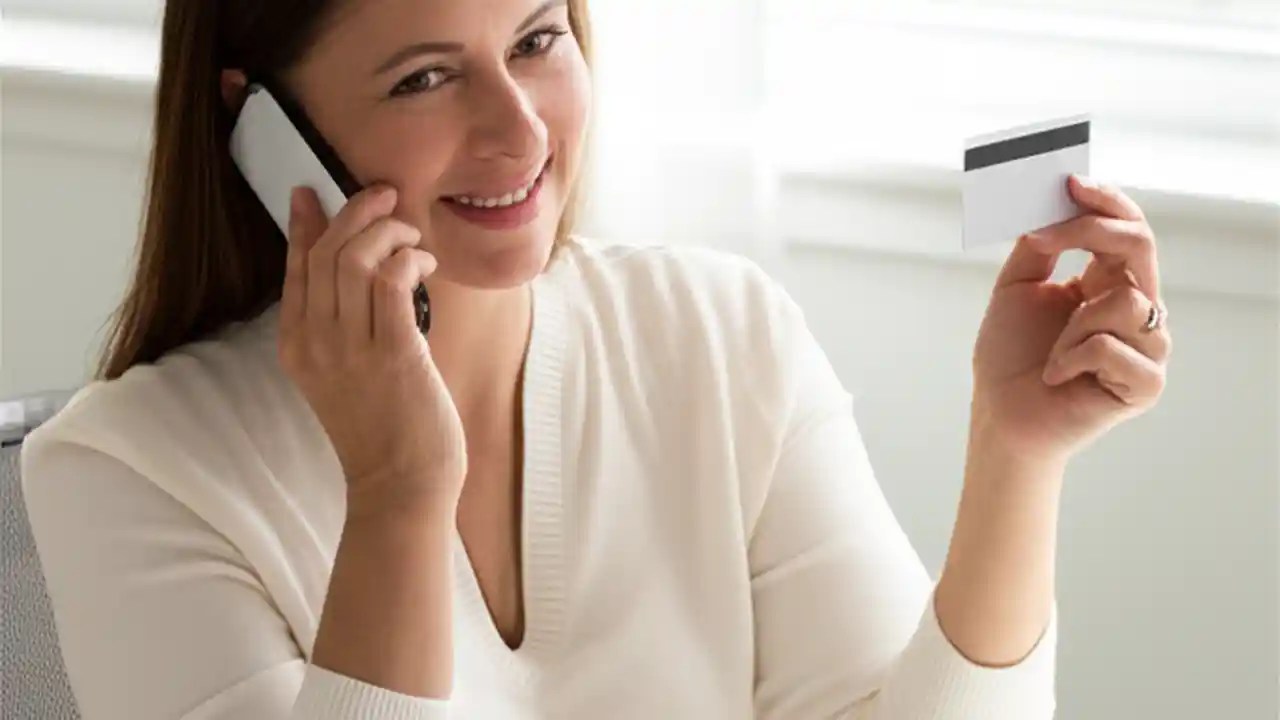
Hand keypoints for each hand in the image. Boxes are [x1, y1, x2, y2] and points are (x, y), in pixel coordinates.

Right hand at [279, 185, 466, 514]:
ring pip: (354, 259)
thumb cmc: (385, 429)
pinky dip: (408, 259)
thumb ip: (342, 327)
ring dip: (387, 232)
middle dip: (353, 212)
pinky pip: (391, 283)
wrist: (401, 486)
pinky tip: (425, 263)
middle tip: (385, 197)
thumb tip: (364, 274)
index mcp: (296, 347)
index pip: (295, 268)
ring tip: (411, 236)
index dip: (304, 224)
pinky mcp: (393, 354)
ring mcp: (350, 350)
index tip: (312, 191)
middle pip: (323, 253)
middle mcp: (316, 344)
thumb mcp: (345, 374)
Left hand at [970, 174, 1172, 462]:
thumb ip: (1036, 247)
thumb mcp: (1015, 289)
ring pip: (1125, 301)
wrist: (1001, 417)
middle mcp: (1137, 308)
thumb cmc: (1009, 358)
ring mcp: (1148, 347)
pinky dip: (1071, 358)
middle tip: (1049, 231)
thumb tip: (1049, 207)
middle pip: (1141, 247)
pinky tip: (1057, 376)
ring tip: (1053, 354)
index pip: (1126, 229)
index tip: (1070, 181)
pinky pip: (1113, 346)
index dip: (1105, 201)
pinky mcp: (1146, 384)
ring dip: (1073, 324)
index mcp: (1109, 283)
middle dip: (1094, 229)